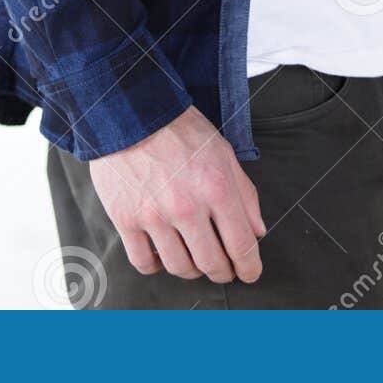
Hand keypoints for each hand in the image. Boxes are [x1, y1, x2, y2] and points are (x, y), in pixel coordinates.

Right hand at [89, 104, 265, 284]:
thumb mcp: (223, 152)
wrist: (133, 110)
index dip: (250, 267)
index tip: (250, 272)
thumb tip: (257, 231)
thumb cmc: (180, 128)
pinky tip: (162, 254)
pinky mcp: (125, 219)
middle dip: (223, 272)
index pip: (242, 245)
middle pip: (211, 264)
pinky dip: (156, 266)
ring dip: (192, 270)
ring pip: (179, 267)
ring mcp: (153, 215)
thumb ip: (245, 193)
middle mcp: (186, 206)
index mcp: (216, 187)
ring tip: (194, 258)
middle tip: (224, 269)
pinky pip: (143, 262)